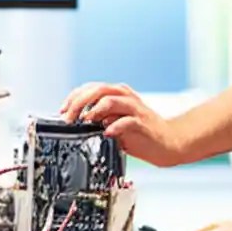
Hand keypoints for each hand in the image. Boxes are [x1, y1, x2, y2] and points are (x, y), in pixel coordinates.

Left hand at [57, 82, 182, 165]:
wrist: (169, 142)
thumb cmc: (140, 132)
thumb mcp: (115, 121)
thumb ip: (99, 118)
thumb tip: (75, 120)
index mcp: (118, 94)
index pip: (91, 88)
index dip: (74, 97)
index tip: (62, 110)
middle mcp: (126, 97)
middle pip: (98, 90)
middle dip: (79, 103)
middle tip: (68, 117)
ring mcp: (135, 109)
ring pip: (111, 100)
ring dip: (94, 110)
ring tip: (85, 121)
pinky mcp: (142, 123)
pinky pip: (126, 121)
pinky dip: (114, 126)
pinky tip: (107, 133)